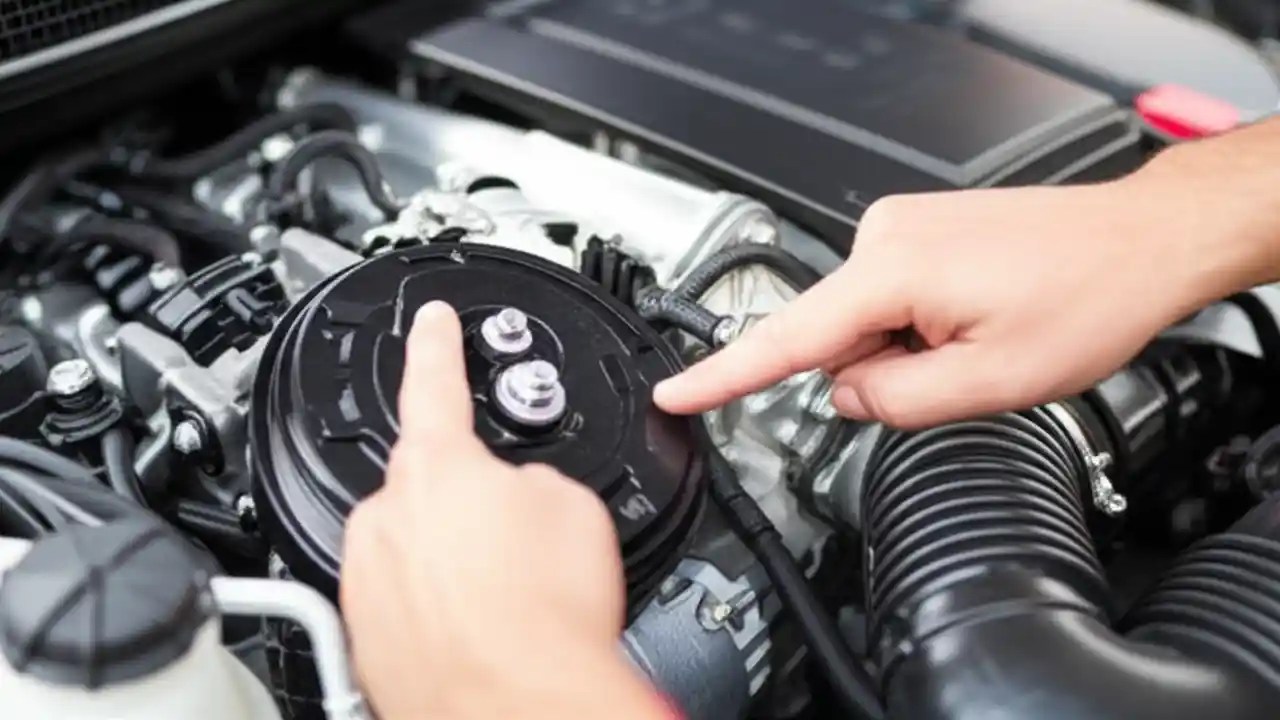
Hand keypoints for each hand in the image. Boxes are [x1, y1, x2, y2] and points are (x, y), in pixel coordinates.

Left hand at [341, 302, 672, 719]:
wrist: (520, 709)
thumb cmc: (545, 621)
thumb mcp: (572, 508)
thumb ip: (530, 479)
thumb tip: (518, 494)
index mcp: (437, 468)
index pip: (432, 381)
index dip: (436, 343)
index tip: (429, 321)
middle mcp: (388, 518)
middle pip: (427, 485)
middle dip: (468, 503)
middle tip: (519, 543)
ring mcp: (369, 580)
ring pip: (416, 548)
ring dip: (456, 562)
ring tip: (509, 598)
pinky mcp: (366, 636)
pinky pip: (407, 601)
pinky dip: (440, 608)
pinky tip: (483, 628)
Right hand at [655, 167, 1243, 428]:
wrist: (1139, 242)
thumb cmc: (1085, 296)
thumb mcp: (988, 383)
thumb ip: (893, 402)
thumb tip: (844, 395)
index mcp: (894, 272)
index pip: (786, 338)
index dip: (723, 376)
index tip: (677, 392)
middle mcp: (886, 236)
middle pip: (836, 337)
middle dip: (879, 371)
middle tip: (957, 369)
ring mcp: (901, 229)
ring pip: (866, 323)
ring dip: (906, 349)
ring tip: (978, 335)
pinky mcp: (918, 233)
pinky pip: (889, 300)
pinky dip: (917, 326)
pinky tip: (972, 319)